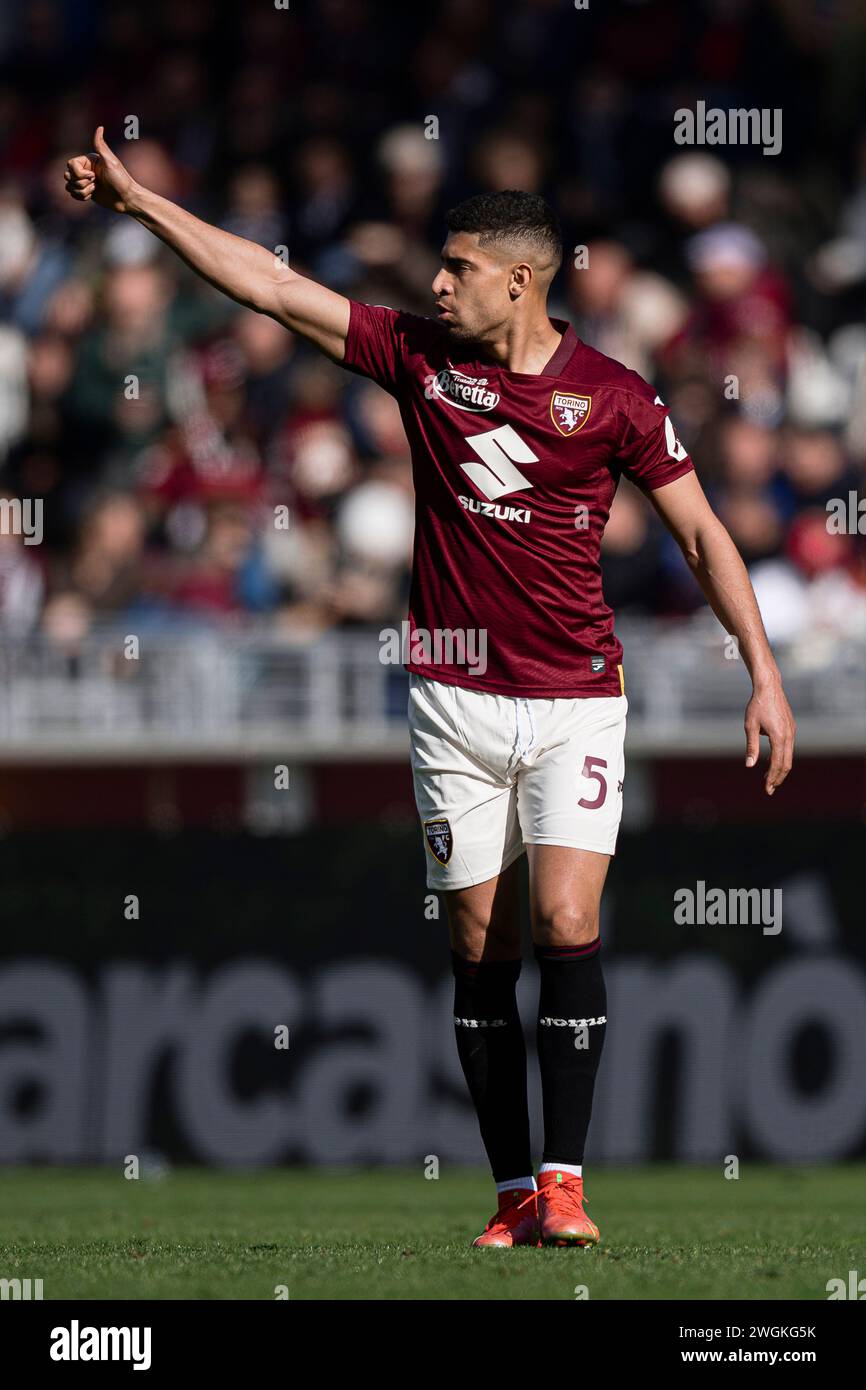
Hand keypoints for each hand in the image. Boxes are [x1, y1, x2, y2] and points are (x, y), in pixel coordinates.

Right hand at [64, 126, 134, 213]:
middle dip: (81, 182)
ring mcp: (85, 181)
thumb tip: (100, 127)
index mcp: (88, 160)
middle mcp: (85, 169)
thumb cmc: (120, 179)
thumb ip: (101, 145)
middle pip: (67, 175)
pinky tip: (93, 195)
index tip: (93, 176)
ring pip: (69, 186)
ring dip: (82, 191)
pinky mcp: (86, 192)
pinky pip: (73, 194)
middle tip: (96, 183)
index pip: (70, 164)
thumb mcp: (111, 161)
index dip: (79, 173)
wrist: (126, 199)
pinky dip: (82, 197)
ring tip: (95, 190)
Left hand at [744, 679, 795, 795]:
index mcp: (779, 736)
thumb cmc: (757, 705)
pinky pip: (788, 748)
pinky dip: (781, 758)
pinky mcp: (791, 728)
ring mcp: (791, 731)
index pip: (777, 763)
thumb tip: (750, 766)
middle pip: (786, 763)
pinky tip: (770, 761)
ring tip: (768, 777)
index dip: (772, 778)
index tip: (767, 789)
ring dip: (779, 768)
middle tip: (769, 789)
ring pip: (789, 756)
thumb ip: (751, 747)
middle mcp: (789, 735)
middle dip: (778, 778)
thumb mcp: (750, 726)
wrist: (769, 687)